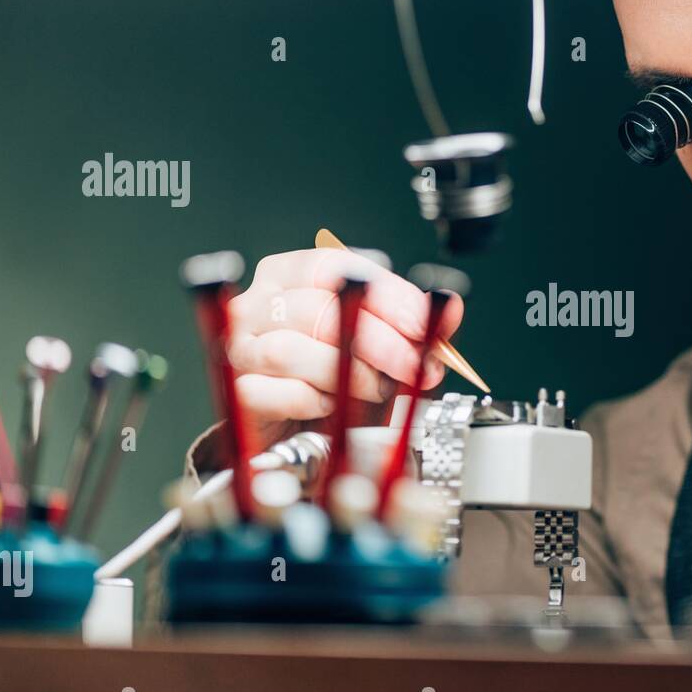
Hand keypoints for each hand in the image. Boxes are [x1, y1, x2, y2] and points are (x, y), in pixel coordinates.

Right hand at [225, 248, 463, 444]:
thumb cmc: (335, 373)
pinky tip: (332, 403)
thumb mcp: (380, 342)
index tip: (424, 324)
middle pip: (316, 309)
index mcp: (289, 274)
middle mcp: (260, 305)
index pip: (335, 266)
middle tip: (413, 364)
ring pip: (291, 350)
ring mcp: (244, 347)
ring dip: (348, 373)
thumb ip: (413, 325)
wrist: (297, 424)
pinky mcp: (242, 391)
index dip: (385, 296)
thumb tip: (449, 311)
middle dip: (378, 341)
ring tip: (376, 387)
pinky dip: (316, 400)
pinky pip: (280, 393)